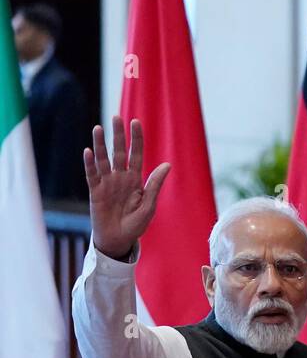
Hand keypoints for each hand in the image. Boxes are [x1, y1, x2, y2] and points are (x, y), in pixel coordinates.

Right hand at [83, 116, 170, 259]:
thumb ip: (154, 185)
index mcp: (135, 180)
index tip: (136, 122)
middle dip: (118, 135)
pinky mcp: (95, 191)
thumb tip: (167, 165)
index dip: (136, 139)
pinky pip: (92, 175)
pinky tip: (88, 151)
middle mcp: (120, 178)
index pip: (136, 155)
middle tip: (117, 117)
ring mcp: (107, 183)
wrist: (118, 241)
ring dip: (101, 144)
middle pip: (119, 152)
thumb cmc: (135, 225)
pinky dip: (90, 163)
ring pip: (103, 160)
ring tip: (98, 128)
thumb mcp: (148, 206)